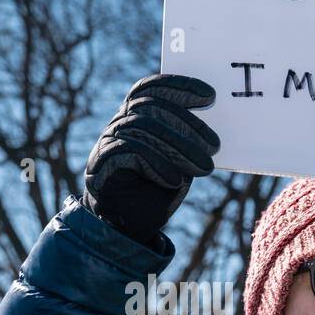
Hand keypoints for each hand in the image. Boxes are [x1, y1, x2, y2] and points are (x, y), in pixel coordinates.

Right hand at [83, 75, 218, 242]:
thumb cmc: (155, 193)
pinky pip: (129, 151)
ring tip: (202, 168)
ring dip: (178, 148)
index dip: (180, 87)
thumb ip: (187, 143)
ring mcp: (107, 142)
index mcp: (136, 117)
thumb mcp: (180, 164)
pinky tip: (175, 180)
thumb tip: (209, 131)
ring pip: (141, 127)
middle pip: (150, 107)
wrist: (128, 228)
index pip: (152, 89)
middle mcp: (119, 124)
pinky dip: (156, 164)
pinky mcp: (99, 164)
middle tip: (214, 146)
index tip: (210, 96)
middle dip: (187, 124)